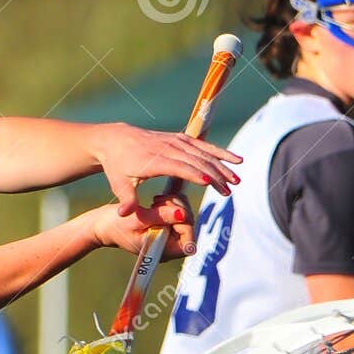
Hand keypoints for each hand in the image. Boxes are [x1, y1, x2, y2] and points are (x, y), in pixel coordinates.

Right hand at [85, 189, 196, 257]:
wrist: (102, 225)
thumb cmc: (115, 226)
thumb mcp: (138, 220)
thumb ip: (161, 217)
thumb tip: (182, 214)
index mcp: (164, 251)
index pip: (189, 240)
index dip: (184, 223)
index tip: (166, 210)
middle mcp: (169, 245)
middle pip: (189, 224)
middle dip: (178, 208)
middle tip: (158, 202)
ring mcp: (168, 234)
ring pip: (185, 214)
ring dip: (174, 203)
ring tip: (155, 202)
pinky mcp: (165, 223)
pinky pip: (178, 210)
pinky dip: (171, 201)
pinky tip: (158, 199)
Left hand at [91, 123, 239, 217]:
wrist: (116, 140)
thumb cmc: (118, 166)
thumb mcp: (119, 184)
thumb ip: (126, 200)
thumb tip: (125, 215)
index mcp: (154, 160)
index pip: (178, 166)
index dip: (194, 173)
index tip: (211, 182)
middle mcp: (167, 147)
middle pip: (196, 160)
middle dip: (215, 174)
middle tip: (230, 190)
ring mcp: (175, 141)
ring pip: (203, 152)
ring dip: (222, 165)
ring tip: (238, 179)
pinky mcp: (180, 138)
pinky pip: (203, 145)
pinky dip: (220, 152)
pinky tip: (235, 159)